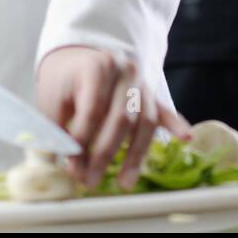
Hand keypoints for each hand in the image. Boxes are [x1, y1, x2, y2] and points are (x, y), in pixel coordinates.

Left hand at [36, 45, 190, 189]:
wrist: (80, 55)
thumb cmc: (64, 80)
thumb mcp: (51, 98)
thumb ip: (55, 128)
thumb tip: (58, 165)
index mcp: (96, 67)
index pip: (93, 108)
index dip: (82, 140)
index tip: (72, 166)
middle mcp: (124, 71)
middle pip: (121, 117)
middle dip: (105, 154)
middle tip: (90, 181)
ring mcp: (141, 81)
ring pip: (145, 120)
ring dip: (135, 154)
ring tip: (125, 182)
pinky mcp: (151, 92)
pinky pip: (165, 110)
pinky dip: (176, 125)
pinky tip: (186, 138)